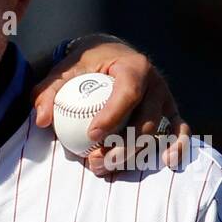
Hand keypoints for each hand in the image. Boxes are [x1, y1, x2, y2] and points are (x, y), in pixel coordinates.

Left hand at [33, 35, 190, 175]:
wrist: (110, 54)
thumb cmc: (85, 65)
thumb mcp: (64, 71)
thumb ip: (48, 92)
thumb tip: (41, 119)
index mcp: (132, 66)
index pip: (127, 93)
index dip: (112, 116)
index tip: (92, 136)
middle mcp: (154, 82)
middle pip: (146, 118)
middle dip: (124, 145)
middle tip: (99, 162)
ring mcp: (165, 97)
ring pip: (158, 130)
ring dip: (136, 154)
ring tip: (108, 167)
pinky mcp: (170, 111)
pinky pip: (179, 130)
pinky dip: (177, 146)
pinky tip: (167, 162)